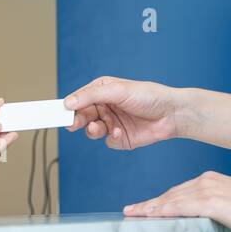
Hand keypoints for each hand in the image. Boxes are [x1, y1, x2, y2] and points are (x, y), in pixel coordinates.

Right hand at [62, 76, 181, 149]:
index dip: (68, 105)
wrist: (172, 114)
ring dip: (92, 129)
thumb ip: (91, 96)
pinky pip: (107, 141)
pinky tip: (120, 131)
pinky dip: (110, 137)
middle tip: (72, 123)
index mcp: (102, 91)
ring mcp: (112, 122)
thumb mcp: (117, 90)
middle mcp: (105, 106)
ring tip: (96, 128)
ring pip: (91, 129)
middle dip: (77, 119)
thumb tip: (68, 102)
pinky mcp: (120, 138)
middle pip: (82, 115)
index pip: (79, 98)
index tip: (58, 112)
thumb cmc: (149, 95)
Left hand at [124, 171, 230, 231]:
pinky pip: (180, 207)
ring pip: (171, 200)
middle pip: (170, 195)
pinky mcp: (212, 203)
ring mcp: (208, 190)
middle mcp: (207, 181)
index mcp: (211, 180)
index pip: (178, 192)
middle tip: (130, 211)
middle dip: (149, 204)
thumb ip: (215, 210)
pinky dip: (163, 211)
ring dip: (150, 208)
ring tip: (132, 215)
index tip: (144, 207)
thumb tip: (201, 221)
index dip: (160, 200)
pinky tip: (150, 216)